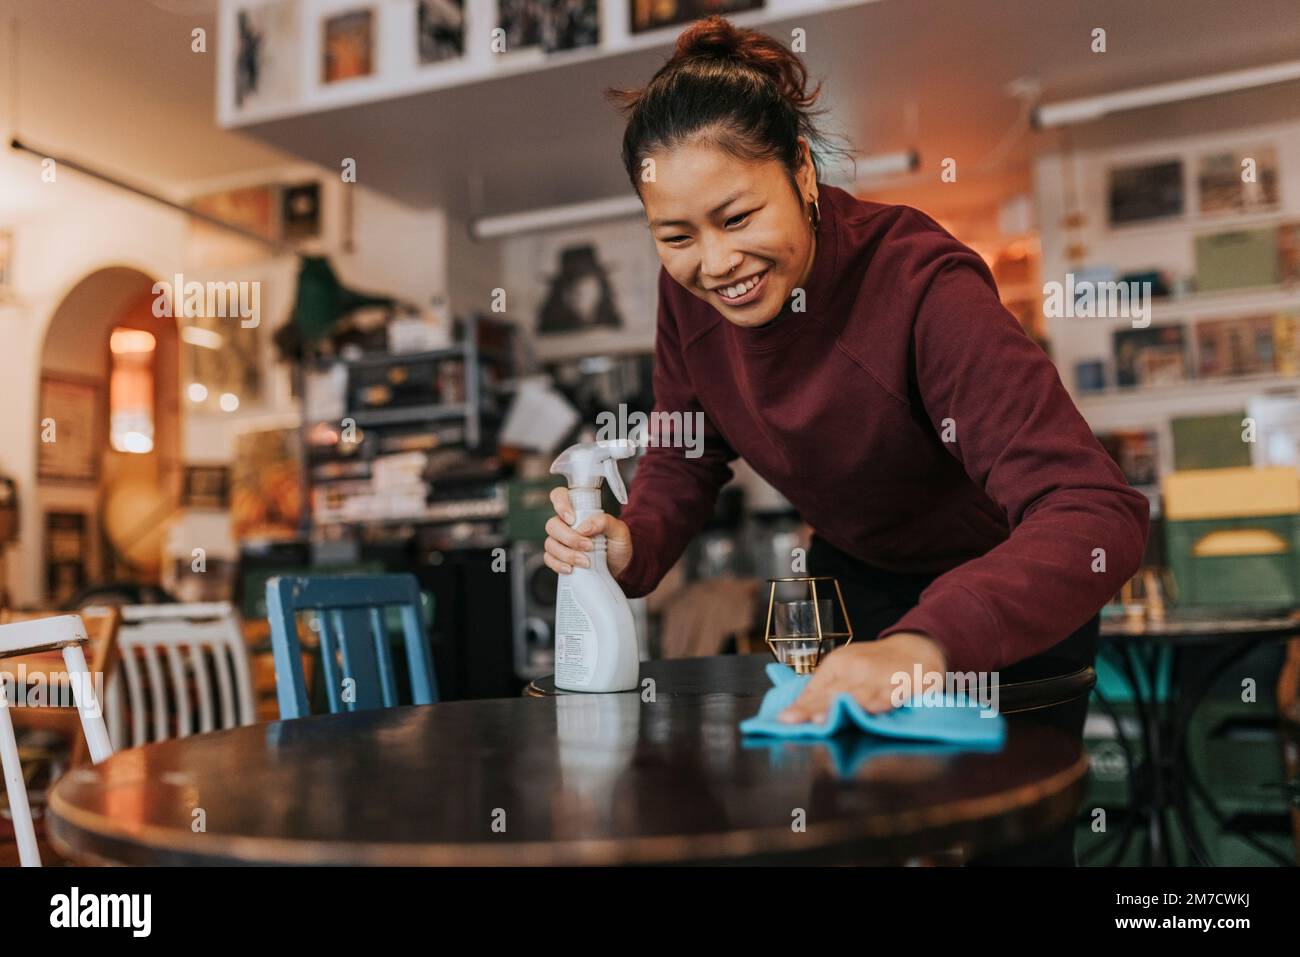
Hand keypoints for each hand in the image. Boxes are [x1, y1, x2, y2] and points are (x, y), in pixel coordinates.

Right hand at [543, 486, 633, 578]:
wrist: (621, 568)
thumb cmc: (618, 546)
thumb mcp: (619, 531)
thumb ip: (604, 522)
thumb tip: (585, 527)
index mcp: (578, 511)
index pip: (559, 496)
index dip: (560, 503)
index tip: (571, 518)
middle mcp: (566, 525)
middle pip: (552, 525)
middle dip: (569, 538)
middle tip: (588, 546)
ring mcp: (560, 542)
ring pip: (550, 544)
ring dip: (566, 554)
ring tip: (585, 561)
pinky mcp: (558, 558)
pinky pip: (549, 560)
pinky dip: (558, 565)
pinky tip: (570, 569)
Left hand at [777, 632, 947, 723]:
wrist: (916, 646)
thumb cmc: (873, 663)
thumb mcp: (844, 666)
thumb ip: (821, 689)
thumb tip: (793, 712)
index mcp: (837, 664)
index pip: (815, 690)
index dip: (800, 707)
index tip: (783, 720)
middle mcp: (855, 669)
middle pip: (832, 695)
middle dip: (813, 709)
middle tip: (794, 721)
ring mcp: (879, 677)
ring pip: (858, 696)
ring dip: (841, 708)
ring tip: (822, 720)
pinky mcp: (904, 684)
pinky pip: (892, 695)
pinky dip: (882, 703)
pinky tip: (872, 711)